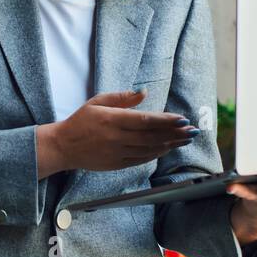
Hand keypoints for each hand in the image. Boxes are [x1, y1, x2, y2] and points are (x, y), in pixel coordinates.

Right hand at [44, 90, 197, 173]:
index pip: (145, 120)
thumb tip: (144, 92)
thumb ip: (121, 97)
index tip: (183, 119)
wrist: (63, 146)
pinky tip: (167, 148)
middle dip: (175, 134)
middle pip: (152, 136)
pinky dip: (156, 154)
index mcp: (112, 119)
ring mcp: (117, 153)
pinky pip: (141, 159)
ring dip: (170, 144)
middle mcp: (116, 138)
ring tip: (186, 139)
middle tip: (193, 130)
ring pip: (149, 149)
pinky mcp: (117, 164)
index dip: (166, 121)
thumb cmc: (81, 121)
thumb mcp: (97, 101)